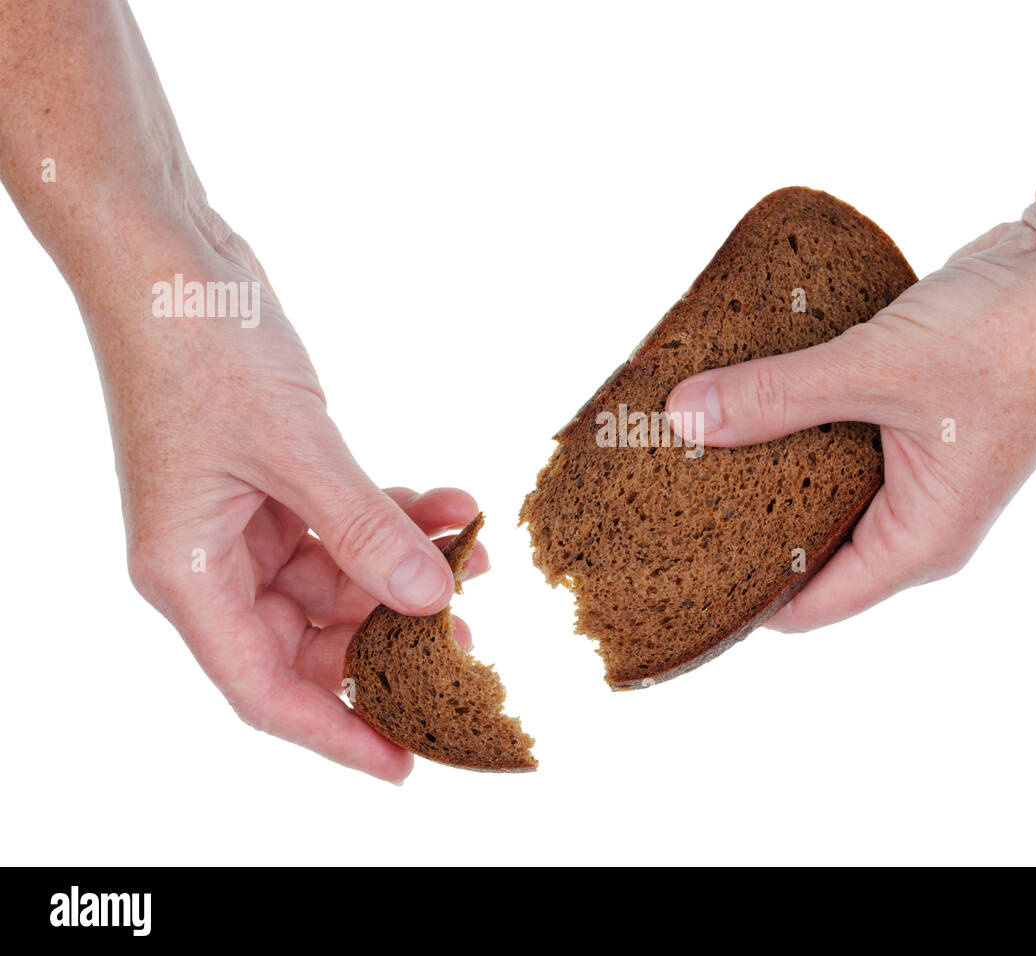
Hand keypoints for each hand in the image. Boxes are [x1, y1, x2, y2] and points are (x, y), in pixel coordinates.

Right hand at [92, 214, 485, 781]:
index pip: (264, 689)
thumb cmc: (199, 346)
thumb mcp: (295, 450)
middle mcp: (212, 559)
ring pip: (339, 576)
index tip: (404, 762)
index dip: (336, 732)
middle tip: (469, 633)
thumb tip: (430, 604)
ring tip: (474, 548)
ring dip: (406, 564)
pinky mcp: (275, 478)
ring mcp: (244, 518)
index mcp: (187, 574)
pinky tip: (448, 502)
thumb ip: (365, 533)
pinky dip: (393, 515)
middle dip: (391, 634)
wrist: (171, 256)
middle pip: (310, 636)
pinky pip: (344, 521)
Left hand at [667, 201, 1035, 631]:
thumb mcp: (881, 368)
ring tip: (685, 446)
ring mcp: (912, 470)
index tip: (669, 575)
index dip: (738, 598)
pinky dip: (790, 421)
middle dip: (739, 525)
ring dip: (760, 464)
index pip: (806, 605)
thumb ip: (779, 395)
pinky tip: (737, 397)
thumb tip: (684, 419)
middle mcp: (915, 520)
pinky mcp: (906, 419)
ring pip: (815, 486)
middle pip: (805, 548)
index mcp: (918, 542)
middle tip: (659, 502)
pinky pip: (831, 436)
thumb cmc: (1011, 336)